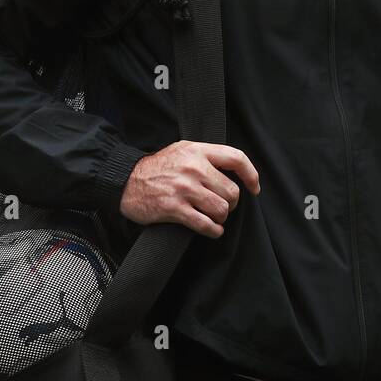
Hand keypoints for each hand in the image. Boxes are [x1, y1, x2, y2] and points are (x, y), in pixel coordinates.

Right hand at [119, 140, 260, 237]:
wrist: (125, 180)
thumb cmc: (157, 167)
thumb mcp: (182, 150)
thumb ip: (206, 156)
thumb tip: (234, 170)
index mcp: (198, 151)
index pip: (236, 158)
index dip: (251, 175)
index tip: (254, 188)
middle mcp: (194, 168)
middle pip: (232, 191)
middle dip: (231, 203)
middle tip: (224, 206)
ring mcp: (184, 189)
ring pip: (221, 209)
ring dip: (222, 218)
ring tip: (215, 217)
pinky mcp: (174, 209)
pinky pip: (205, 224)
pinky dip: (214, 231)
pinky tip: (212, 230)